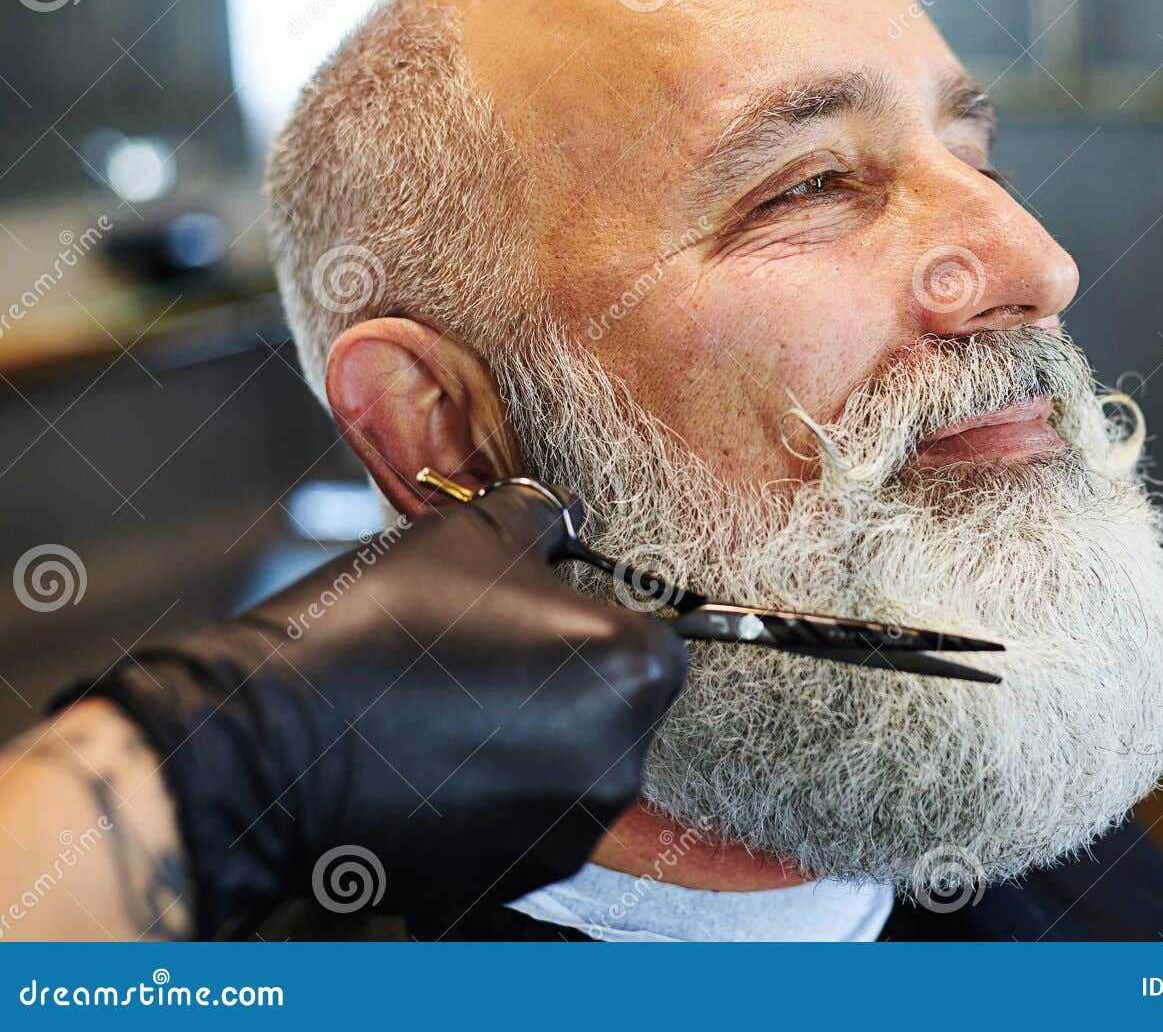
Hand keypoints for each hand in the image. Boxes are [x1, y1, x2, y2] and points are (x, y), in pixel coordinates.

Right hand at [61, 484, 686, 936]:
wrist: (269, 744)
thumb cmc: (379, 628)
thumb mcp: (470, 533)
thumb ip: (541, 517)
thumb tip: (561, 516)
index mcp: (632, 674)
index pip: (658, 635)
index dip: (600, 616)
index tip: (546, 613)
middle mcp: (620, 766)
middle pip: (619, 709)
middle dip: (570, 681)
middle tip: (489, 654)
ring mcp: (565, 835)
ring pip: (571, 767)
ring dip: (531, 740)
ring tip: (450, 705)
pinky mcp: (510, 882)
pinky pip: (520, 822)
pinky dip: (490, 794)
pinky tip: (431, 760)